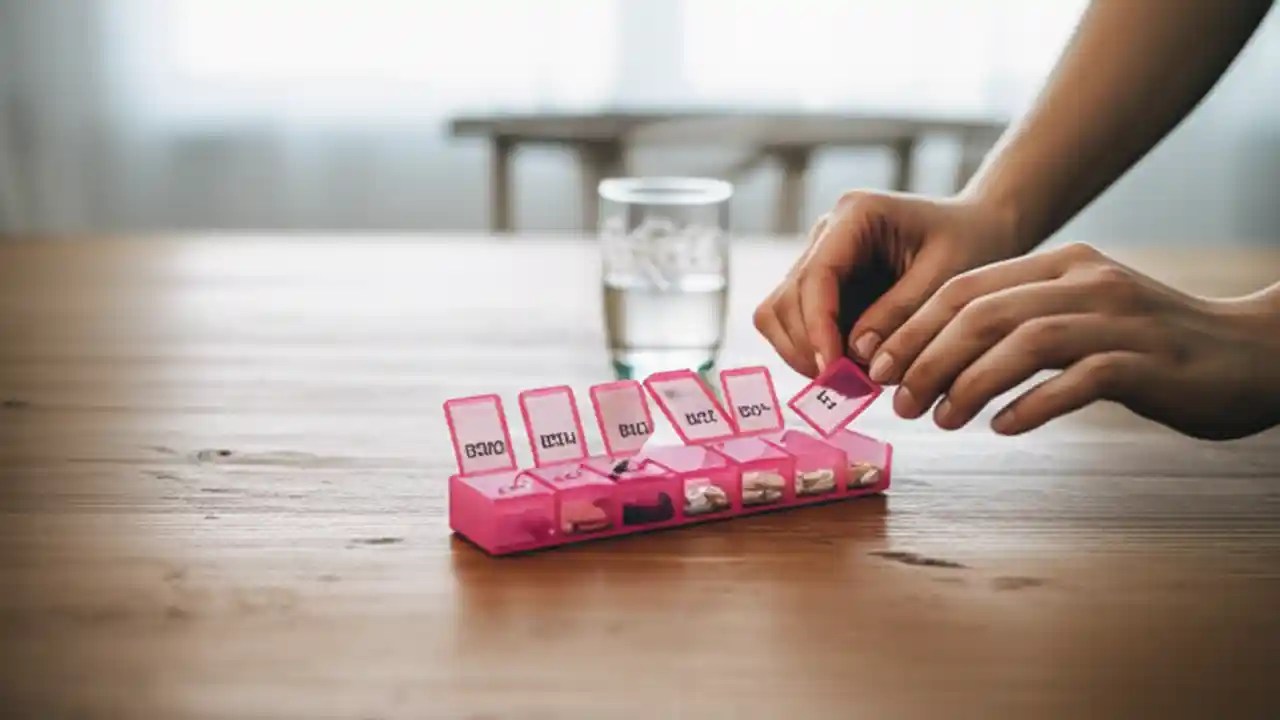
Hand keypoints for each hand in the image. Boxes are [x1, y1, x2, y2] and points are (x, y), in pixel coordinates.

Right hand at [753, 191, 1025, 377]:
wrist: (982, 230)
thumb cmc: (974, 244)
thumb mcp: (948, 276)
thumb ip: (900, 312)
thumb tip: (855, 353)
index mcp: (856, 215)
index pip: (816, 277)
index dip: (817, 328)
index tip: (833, 370)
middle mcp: (826, 234)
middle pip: (784, 299)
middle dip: (807, 347)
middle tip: (845, 385)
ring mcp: (820, 260)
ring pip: (779, 315)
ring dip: (805, 353)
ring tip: (849, 380)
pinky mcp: (824, 287)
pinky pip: (798, 326)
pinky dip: (816, 352)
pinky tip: (850, 369)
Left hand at [870, 243, 1279, 439]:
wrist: (1254, 354)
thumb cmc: (1152, 346)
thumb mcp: (1082, 317)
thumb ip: (1021, 326)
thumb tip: (940, 366)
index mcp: (1062, 264)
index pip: (965, 288)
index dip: (913, 328)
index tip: (880, 367)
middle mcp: (1085, 281)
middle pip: (982, 313)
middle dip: (927, 357)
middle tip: (899, 401)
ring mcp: (1118, 319)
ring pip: (1022, 343)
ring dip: (968, 383)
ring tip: (940, 419)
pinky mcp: (1147, 362)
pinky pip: (1076, 380)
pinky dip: (1031, 404)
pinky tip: (1002, 428)